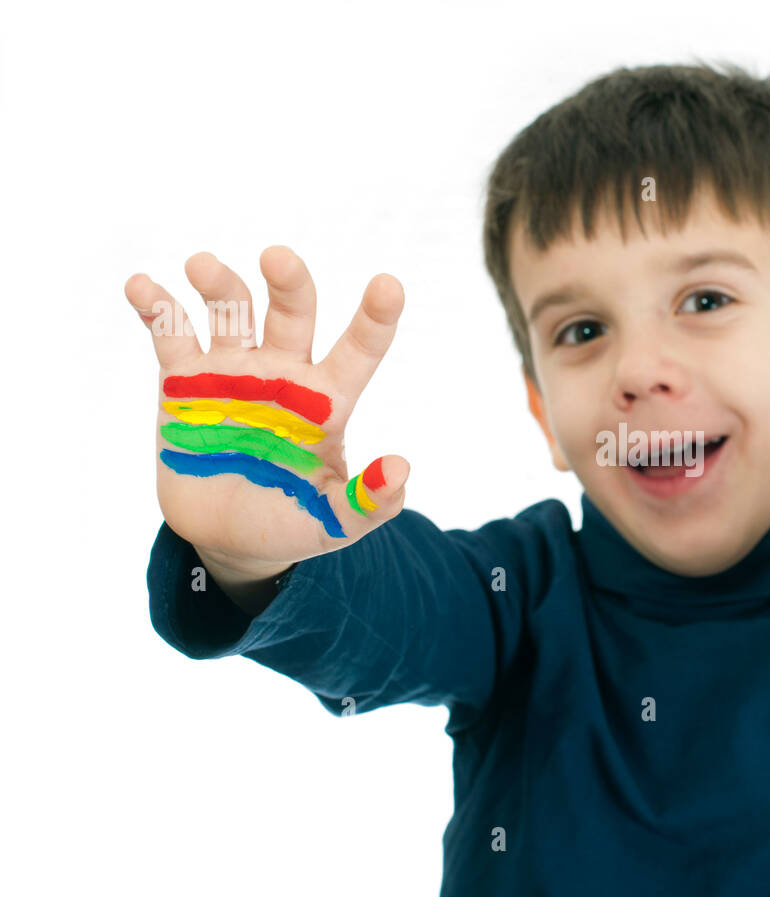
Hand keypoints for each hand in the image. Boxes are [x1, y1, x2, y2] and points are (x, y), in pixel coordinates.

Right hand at [126, 247, 409, 582]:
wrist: (229, 540)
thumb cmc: (293, 523)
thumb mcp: (335, 522)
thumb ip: (369, 501)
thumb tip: (401, 468)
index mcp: (327, 401)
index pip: (360, 350)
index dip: (375, 318)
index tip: (389, 284)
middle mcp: (284, 374)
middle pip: (292, 313)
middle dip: (288, 283)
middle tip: (278, 258)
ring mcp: (233, 371)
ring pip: (231, 310)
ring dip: (219, 283)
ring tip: (202, 266)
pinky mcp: (183, 382)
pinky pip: (170, 333)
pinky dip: (156, 306)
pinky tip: (141, 286)